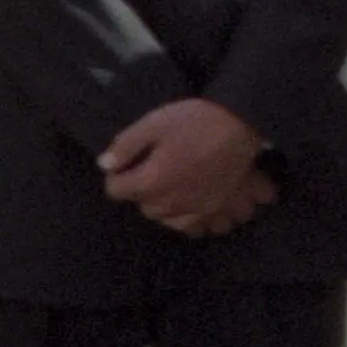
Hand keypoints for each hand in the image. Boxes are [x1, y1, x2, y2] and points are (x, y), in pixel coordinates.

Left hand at [102, 97, 273, 236]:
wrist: (241, 125)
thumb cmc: (195, 121)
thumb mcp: (154, 123)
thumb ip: (125, 145)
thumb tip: (105, 165)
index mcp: (150, 181)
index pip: (115, 190)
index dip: (117, 174)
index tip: (127, 161)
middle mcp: (168, 203)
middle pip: (140, 205)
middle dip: (139, 189)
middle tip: (150, 167)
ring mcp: (192, 209)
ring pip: (163, 217)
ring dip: (160, 203)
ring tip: (169, 184)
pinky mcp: (212, 210)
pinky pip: (189, 225)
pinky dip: (183, 216)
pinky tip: (186, 200)